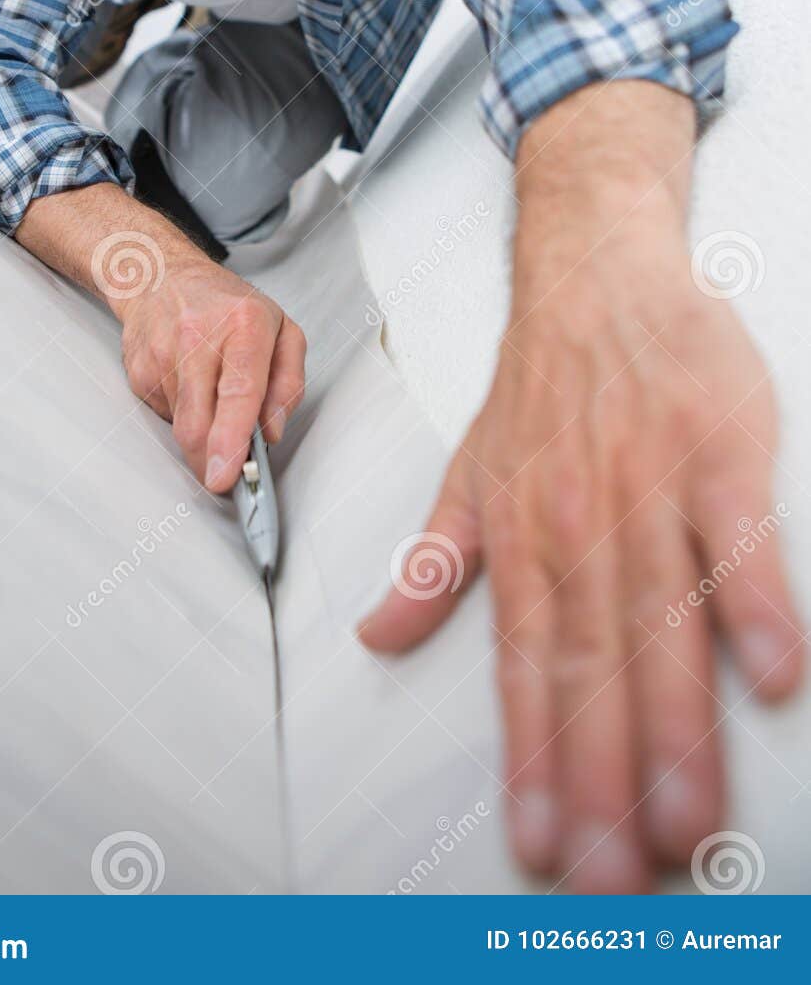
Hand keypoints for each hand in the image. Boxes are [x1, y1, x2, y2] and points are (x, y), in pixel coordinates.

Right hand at [14, 179, 305, 491]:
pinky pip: (165, 415)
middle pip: (198, 420)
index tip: (226, 474)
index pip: (238, 390)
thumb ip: (289, 384)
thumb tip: (271, 432)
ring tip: (212, 397)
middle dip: (210, 460)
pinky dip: (182, 415)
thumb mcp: (282, 331)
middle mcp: (198, 336)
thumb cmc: (227, 306)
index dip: (231, 438)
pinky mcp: (138, 371)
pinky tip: (189, 387)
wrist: (160, 276)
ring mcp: (161, 354)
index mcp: (244, 324)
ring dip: (202, 432)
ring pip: (181, 425)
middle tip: (224, 476)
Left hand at [358, 83, 803, 892]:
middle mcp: (580, 525)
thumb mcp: (468, 471)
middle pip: (594, 669)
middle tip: (611, 871)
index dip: (532, 762)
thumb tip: (376, 636)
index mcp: (521, 537)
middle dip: (600, 779)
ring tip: (681, 818)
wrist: (595, 272)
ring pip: (662, 625)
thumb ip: (434, 563)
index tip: (539, 844)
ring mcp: (650, 490)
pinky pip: (738, 540)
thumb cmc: (541, 382)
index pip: (524, 670)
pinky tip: (766, 678)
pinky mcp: (717, 454)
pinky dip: (752, 606)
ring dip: (674, 727)